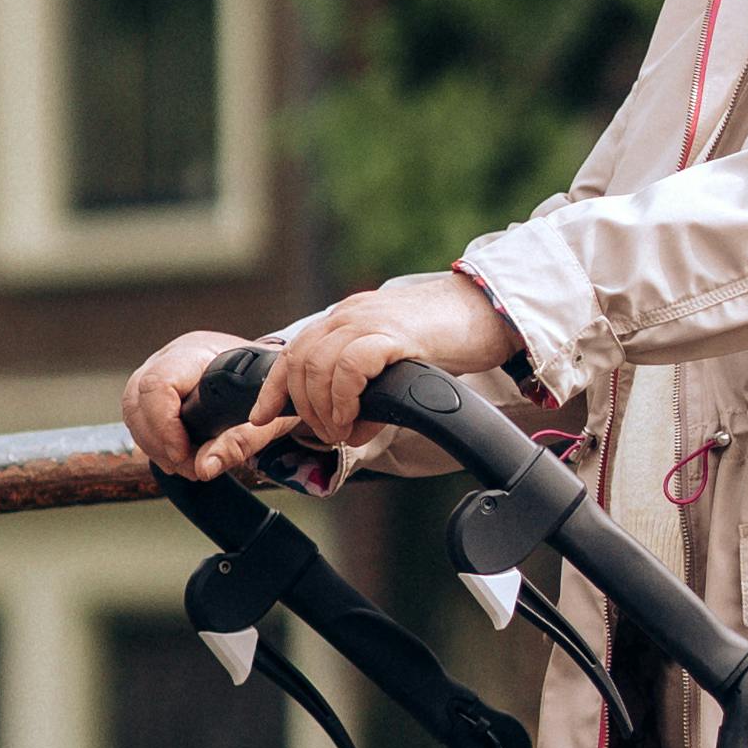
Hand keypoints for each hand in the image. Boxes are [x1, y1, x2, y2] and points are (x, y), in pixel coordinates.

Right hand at [123, 328, 259, 480]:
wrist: (268, 375)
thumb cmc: (268, 386)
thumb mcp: (266, 417)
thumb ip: (238, 442)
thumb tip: (204, 468)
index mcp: (196, 353)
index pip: (159, 384)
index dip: (164, 424)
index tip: (183, 454)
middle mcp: (169, 359)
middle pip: (137, 399)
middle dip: (158, 442)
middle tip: (187, 465)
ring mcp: (157, 373)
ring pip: (133, 412)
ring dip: (154, 447)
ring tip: (186, 464)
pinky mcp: (154, 393)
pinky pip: (138, 420)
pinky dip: (154, 444)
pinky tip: (178, 456)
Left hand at [191, 276, 527, 480]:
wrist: (488, 311)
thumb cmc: (447, 338)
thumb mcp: (394, 357)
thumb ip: (368, 379)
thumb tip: (354, 421)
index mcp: (345, 319)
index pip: (292, 353)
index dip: (272, 390)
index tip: (260, 419)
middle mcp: (348, 315)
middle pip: (298, 364)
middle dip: (303, 409)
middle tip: (330, 436)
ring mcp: (367, 320)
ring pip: (316, 367)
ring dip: (323, 410)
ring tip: (344, 432)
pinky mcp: (391, 333)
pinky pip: (349, 366)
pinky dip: (344, 398)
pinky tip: (358, 418)